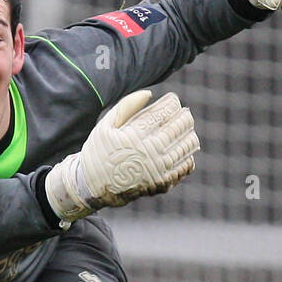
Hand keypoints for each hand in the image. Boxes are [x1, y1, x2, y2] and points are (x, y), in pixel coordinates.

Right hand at [45, 90, 199, 222]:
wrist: (93, 188)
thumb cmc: (99, 152)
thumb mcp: (105, 126)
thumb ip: (126, 107)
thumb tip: (149, 93)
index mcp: (135, 134)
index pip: (166, 111)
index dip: (172, 103)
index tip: (172, 100)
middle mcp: (149, 152)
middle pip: (181, 126)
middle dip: (184, 116)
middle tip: (182, 113)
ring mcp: (158, 169)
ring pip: (188, 144)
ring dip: (188, 133)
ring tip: (183, 129)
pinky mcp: (163, 183)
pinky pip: (186, 164)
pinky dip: (187, 154)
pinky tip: (179, 148)